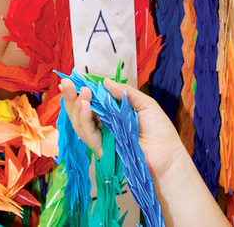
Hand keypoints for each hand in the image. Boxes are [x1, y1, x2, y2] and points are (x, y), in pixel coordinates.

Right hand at [58, 78, 188, 182]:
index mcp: (113, 115)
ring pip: (80, 123)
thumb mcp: (145, 104)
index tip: (72, 79)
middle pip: (80, 113)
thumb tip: (104, 81)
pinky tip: (85, 105)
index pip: (92, 102)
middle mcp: (104, 126)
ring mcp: (102, 138)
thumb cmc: (159, 130)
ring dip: (77, 107)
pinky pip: (89, 134)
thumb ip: (125, 93)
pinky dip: (85, 119)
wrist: (168, 155)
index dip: (80, 92)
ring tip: (81, 92)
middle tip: (66, 83)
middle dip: (71, 98)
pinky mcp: (102, 149)